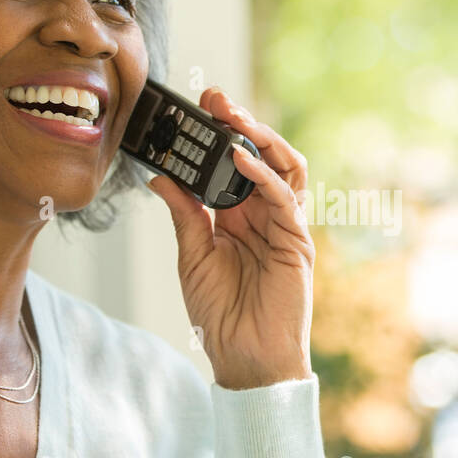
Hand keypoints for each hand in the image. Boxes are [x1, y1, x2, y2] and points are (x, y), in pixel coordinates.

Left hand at [146, 87, 313, 389]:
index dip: (219, 134)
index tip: (194, 108)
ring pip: (284, 166)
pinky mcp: (297, 242)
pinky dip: (264, 175)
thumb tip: (160, 175)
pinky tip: (240, 160)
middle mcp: (263, 215)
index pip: (233, 162)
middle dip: (242, 123)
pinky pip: (285, 199)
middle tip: (215, 99)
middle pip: (263, 155)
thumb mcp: (192, 255)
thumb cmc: (220, 314)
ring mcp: (284, 226)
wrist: (244, 358)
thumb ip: (184, 213)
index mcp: (237, 216)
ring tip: (233, 118)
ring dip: (261, 138)